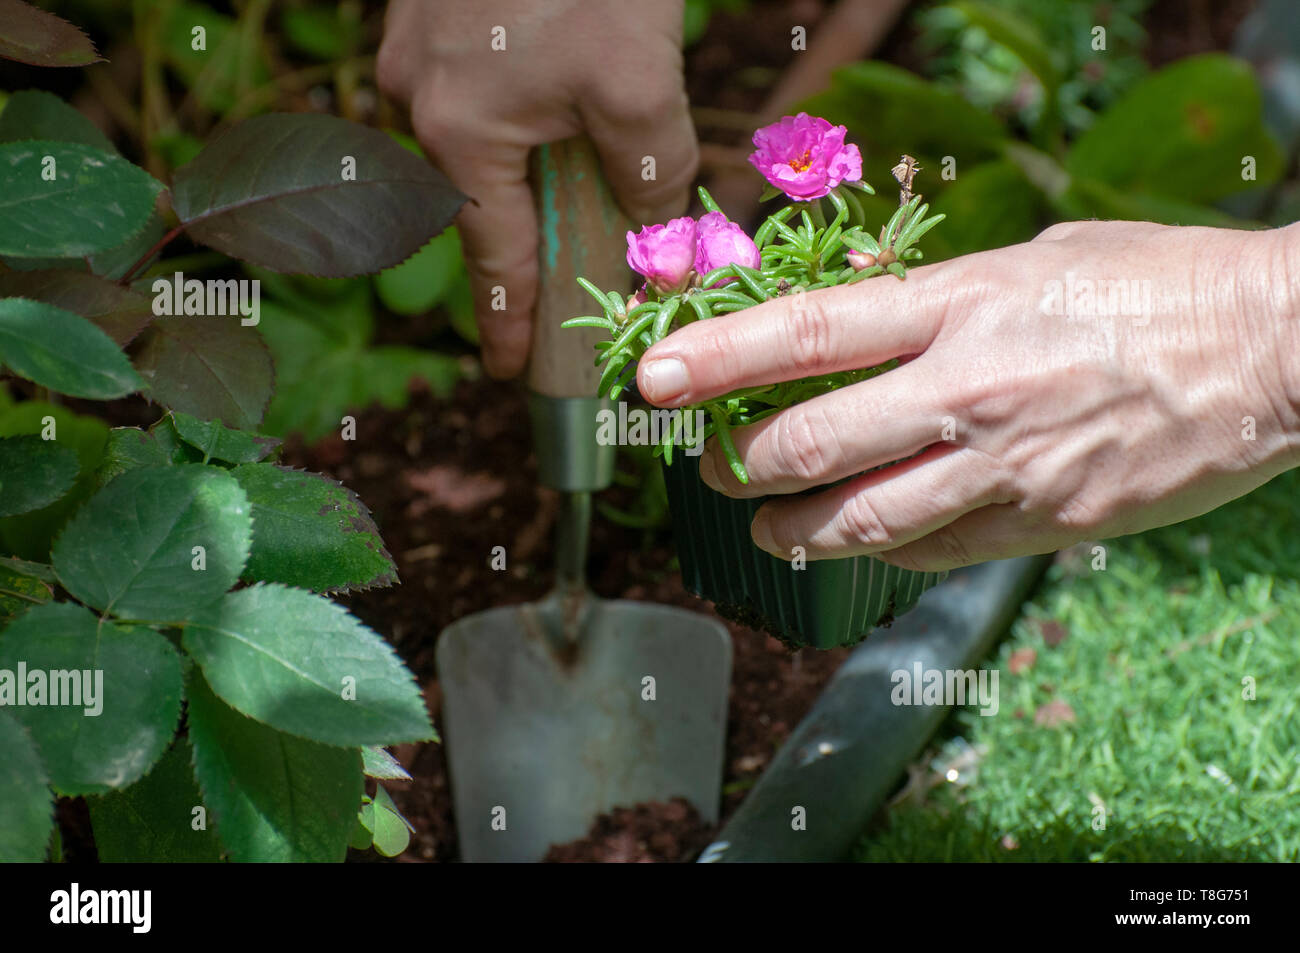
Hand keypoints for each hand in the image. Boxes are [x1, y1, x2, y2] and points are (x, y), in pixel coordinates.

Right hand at [378, 0, 697, 377]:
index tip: (512, 372)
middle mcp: (419, 99)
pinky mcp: (435, 13)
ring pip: (483, 146)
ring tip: (582, 179)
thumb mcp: (636, 84)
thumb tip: (662, 254)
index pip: (492, 260)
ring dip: (533, 173)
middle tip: (570, 281)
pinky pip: (479, 93)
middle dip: (531, 242)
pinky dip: (523, 119)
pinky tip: (561, 103)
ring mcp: (418, 50)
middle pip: (485, 203)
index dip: (510, 323)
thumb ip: (647, 178)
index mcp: (456, 133)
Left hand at [636, 220, 1299, 569]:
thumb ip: (931, 294)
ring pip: (857, 522)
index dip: (718, 355)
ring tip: (765, 525)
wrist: (1273, 349)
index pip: (808, 333)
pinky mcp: (1040, 525)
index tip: (654, 376)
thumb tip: (845, 313)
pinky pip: (928, 552)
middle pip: (810, 445)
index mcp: (960, 306)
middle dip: (737, 467)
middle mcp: (966, 390)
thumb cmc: (1150, 285)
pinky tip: (857, 540)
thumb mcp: (1029, 259)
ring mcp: (1003, 467)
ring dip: (788, 530)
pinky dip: (876, 550)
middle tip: (712, 468)